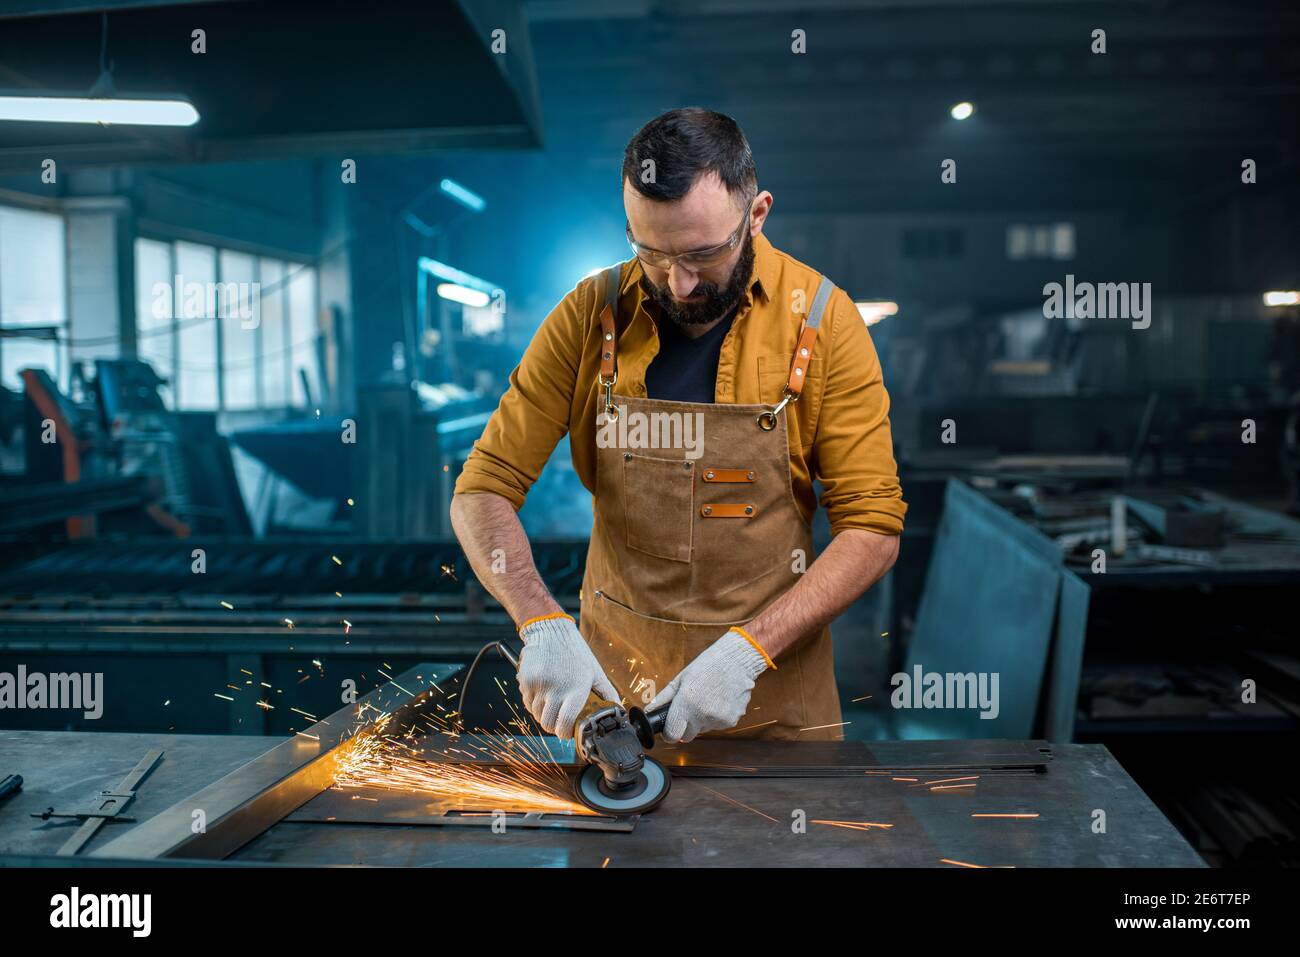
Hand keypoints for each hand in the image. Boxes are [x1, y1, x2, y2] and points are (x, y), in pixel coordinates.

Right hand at [516, 613, 618, 738]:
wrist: (551, 631)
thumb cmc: (575, 653)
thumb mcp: (595, 671)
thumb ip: (607, 692)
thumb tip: (618, 710)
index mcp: (577, 688)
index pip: (566, 722)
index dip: (565, 733)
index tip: (566, 733)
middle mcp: (557, 688)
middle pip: (548, 723)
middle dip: (553, 727)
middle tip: (558, 722)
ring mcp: (540, 685)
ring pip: (537, 714)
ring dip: (543, 715)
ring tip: (551, 706)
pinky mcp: (527, 681)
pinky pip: (527, 703)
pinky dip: (533, 704)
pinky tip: (541, 695)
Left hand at [647, 630, 769, 741]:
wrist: (737, 661)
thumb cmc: (708, 665)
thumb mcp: (681, 678)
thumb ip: (663, 697)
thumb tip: (649, 710)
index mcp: (687, 703)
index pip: (672, 734)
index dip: (668, 733)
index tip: (669, 729)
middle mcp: (702, 714)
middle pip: (687, 736)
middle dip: (684, 727)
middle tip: (688, 710)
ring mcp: (718, 720)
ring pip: (702, 730)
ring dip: (701, 720)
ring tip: (707, 699)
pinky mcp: (731, 721)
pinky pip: (717, 725)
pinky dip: (715, 717)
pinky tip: (718, 701)